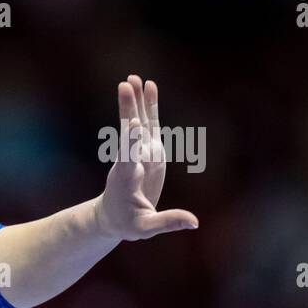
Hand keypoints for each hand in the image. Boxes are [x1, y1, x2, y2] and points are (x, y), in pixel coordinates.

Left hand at [93, 75, 198, 241]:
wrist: (113, 218)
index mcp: (127, 177)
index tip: (131, 122)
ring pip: (138, 122)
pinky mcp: (148, 150)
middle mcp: (131, 160)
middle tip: (124, 86)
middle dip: (128, 110)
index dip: (130, 140)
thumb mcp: (144, 228)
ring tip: (132, 78)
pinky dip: (149, 106)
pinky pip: (149, 124)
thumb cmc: (127, 223)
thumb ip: (167, 222)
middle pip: (130, 132)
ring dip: (136, 102)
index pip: (128, 156)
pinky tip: (148, 86)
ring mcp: (140, 153)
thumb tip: (194, 222)